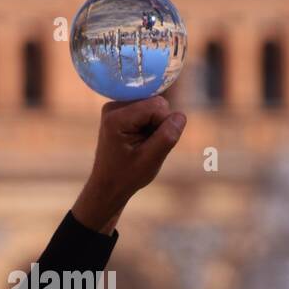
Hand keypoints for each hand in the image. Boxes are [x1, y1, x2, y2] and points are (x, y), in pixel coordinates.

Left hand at [72, 96, 186, 233]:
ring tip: (143, 145)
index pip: (157, 106)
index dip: (164, 125)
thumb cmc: (127, 176)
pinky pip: (148, 111)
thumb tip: (180, 116)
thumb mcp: (150, 160)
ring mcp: (117, 108)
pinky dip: (150, 126)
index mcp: (116, 117)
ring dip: (155, 126)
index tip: (154, 145)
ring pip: (154, 107)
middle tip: (147, 146)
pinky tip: (141, 140)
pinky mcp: (122, 111)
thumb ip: (167, 137)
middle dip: (159, 125)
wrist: (108, 185)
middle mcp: (114, 107)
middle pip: (155, 103)